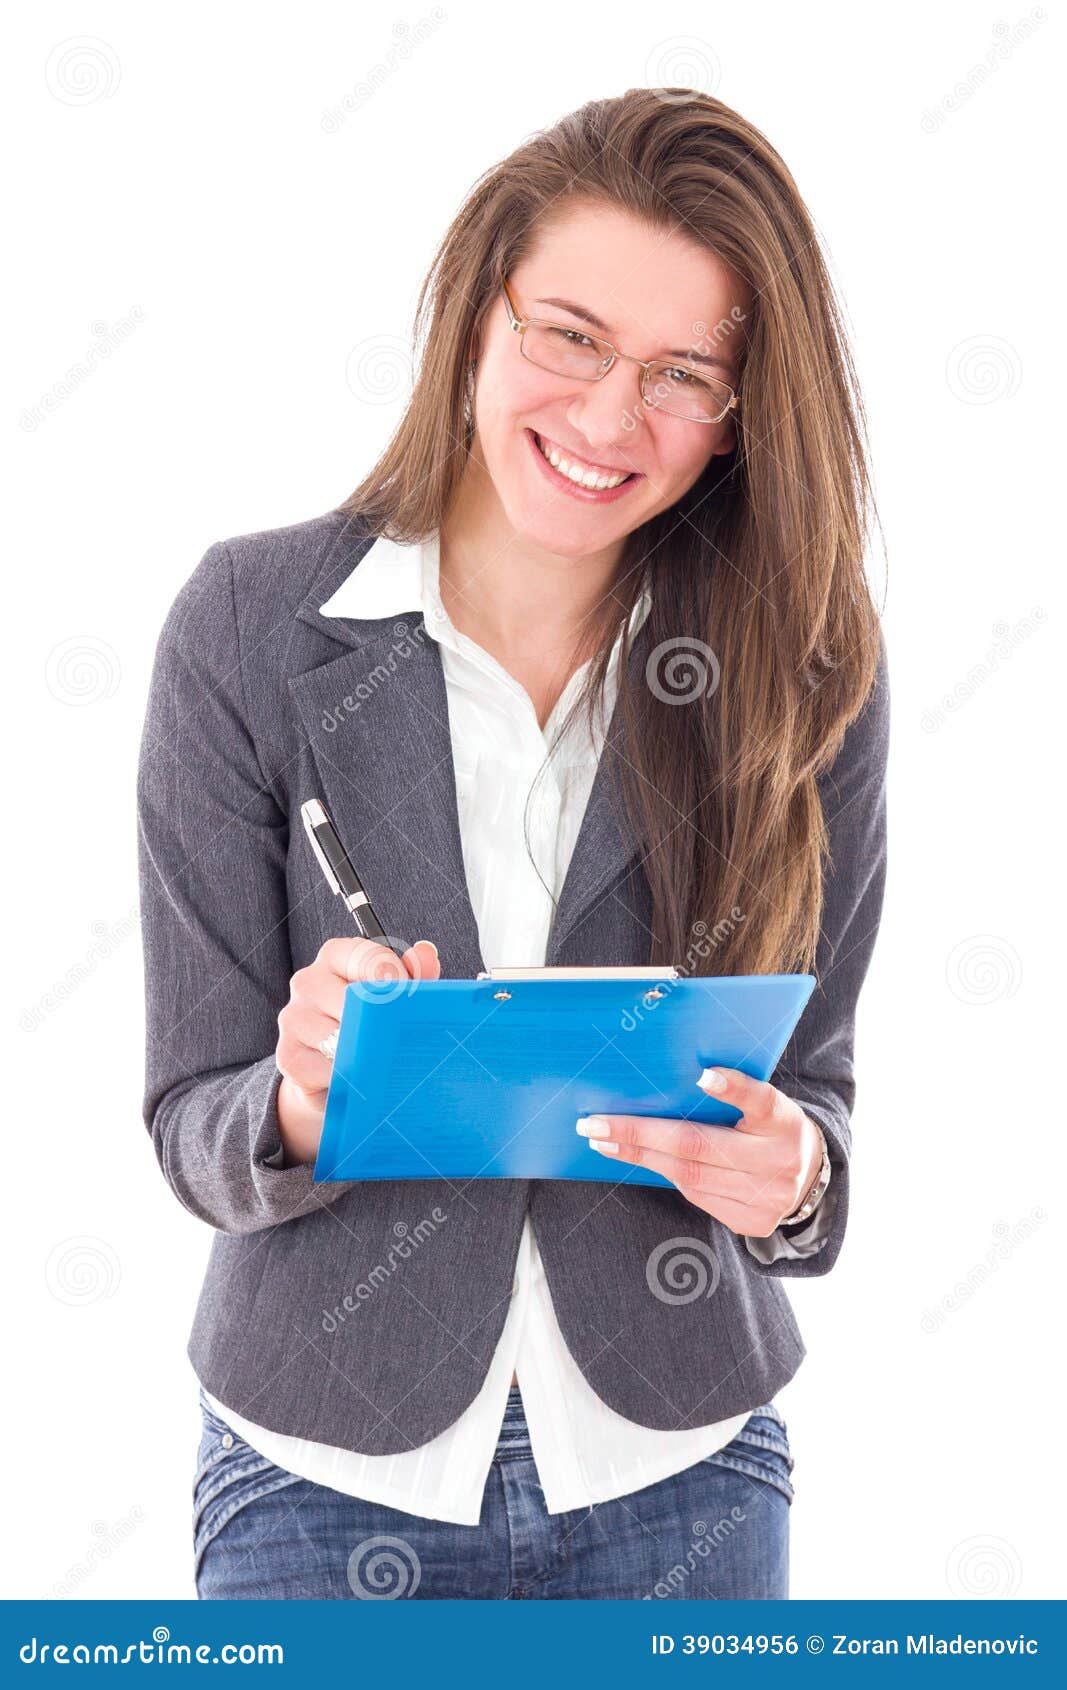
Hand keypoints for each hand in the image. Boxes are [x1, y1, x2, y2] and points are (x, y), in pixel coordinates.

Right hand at [274, 935, 440, 1165]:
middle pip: (354, 997)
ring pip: (341, 1035)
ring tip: (381, 1059)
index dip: (394, 977)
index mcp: (335, 956)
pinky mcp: (289, 1056)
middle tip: (400, 1036)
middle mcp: (308, 981)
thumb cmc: (365, 1023)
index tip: (409, 997)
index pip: (366, 955)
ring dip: (366, 1052)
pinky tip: (359, 1078)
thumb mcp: (393, 996)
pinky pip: (329, 1068)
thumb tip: (427, 953)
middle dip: (381, 1020)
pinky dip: (350, 1077)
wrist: (325, 1073)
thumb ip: (414, 974)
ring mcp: (294, 1018)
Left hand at [575, 1066, 824, 1236]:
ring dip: (640, 1157)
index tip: (702, 1075)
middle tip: (595, 1124)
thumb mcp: (766, 1103)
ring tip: (604, 1141)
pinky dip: (666, 1174)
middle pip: (702, 1146)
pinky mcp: (753, 1221)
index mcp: (784, 1120)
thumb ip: (733, 1094)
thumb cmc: (772, 1126)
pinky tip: (640, 1160)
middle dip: (641, 1134)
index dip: (733, 1088)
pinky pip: (697, 1196)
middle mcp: (780, 1160)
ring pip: (691, 1176)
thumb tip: (675, 1080)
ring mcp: (767, 1197)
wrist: (811, 1177)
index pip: (760, 1101)